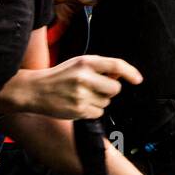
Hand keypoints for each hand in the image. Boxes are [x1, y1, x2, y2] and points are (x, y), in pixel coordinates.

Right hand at [3, 56, 141, 119]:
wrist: (36, 90)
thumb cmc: (60, 76)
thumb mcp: (78, 63)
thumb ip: (99, 67)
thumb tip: (120, 75)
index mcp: (85, 62)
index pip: (116, 65)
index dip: (130, 73)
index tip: (138, 80)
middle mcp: (84, 77)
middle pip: (115, 88)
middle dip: (109, 90)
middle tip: (95, 87)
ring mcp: (81, 95)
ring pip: (106, 102)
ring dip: (99, 101)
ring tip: (82, 95)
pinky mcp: (79, 110)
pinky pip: (98, 113)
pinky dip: (92, 111)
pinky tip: (79, 104)